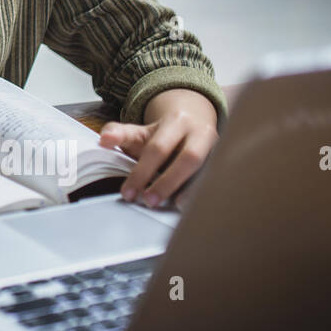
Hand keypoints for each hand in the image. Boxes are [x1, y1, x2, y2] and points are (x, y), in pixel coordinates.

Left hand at [98, 89, 218, 207]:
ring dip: (193, 189)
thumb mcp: (141, 131)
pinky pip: (220, 180)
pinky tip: (195, 208)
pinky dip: (207, 194)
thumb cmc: (164, 134)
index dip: (142, 172)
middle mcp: (202, 133)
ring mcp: (219, 149)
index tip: (127, 193)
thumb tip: (103, 140)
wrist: (196, 121)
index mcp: (177, 122)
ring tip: (175, 206)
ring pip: (210, 169)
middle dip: (168, 181)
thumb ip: (120, 134)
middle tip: (148, 201)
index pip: (158, 148)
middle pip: (189, 158)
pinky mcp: (227, 163)